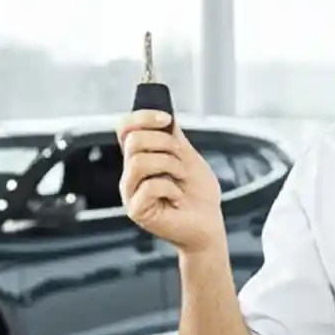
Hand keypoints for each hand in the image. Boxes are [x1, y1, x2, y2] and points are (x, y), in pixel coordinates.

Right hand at [116, 110, 225, 254]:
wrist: (209, 223)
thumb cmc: (199, 194)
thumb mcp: (189, 157)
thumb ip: (174, 136)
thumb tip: (164, 111)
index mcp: (140, 157)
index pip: (125, 128)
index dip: (142, 117)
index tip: (167, 119)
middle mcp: (130, 173)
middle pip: (133, 141)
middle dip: (165, 144)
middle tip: (181, 160)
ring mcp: (130, 192)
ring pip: (139, 162)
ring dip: (169, 165)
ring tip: (180, 177)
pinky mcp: (136, 210)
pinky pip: (149, 186)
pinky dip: (171, 188)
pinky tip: (177, 198)